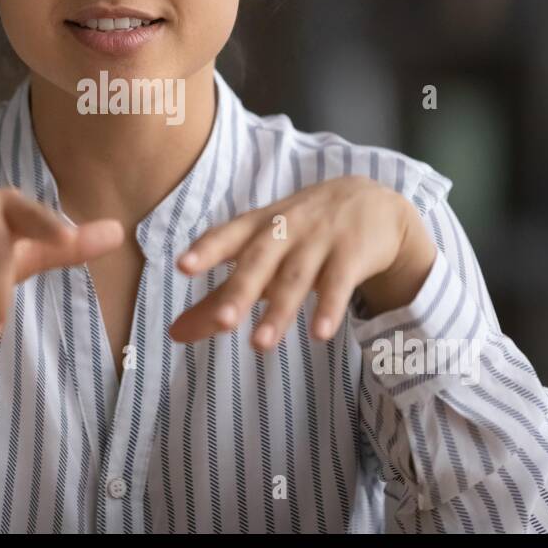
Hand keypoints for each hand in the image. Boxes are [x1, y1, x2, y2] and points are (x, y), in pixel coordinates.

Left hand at [167, 176, 436, 350]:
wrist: (375, 202)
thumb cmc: (301, 233)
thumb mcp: (261, 255)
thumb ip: (218, 296)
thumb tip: (173, 334)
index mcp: (259, 226)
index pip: (228, 236)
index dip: (207, 250)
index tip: (182, 266)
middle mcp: (286, 229)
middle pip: (259, 261)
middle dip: (240, 290)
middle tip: (222, 322)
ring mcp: (320, 240)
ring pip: (296, 278)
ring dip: (279, 311)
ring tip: (260, 345)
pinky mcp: (352, 254)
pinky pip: (339, 284)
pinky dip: (329, 308)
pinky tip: (320, 334)